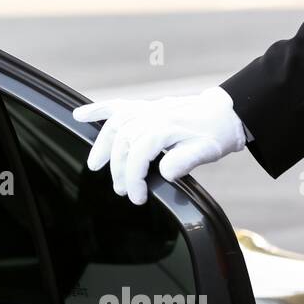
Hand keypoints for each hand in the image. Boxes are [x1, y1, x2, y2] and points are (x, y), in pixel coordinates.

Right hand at [71, 86, 246, 204]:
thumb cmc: (215, 135)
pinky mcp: (144, 107)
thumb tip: (165, 172)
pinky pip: (117, 106)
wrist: (224, 115)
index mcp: (166, 127)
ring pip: (114, 124)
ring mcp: (147, 109)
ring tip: (95, 165)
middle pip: (123, 141)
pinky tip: (79, 115)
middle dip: (118, 168)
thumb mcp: (207, 151)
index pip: (139, 154)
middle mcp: (152, 115)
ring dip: (101, 145)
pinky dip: (97, 110)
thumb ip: (185, 161)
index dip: (133, 178)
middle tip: (121, 189)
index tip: (137, 197)